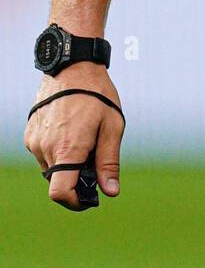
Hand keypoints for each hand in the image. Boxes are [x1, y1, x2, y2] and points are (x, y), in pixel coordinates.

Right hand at [24, 62, 124, 208]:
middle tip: (94, 157)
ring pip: (51, 167)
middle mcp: (46, 147)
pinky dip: (57, 150)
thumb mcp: (112, 127)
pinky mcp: (30, 133)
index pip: (60, 193)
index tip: (88, 198)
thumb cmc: (97, 94)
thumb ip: (108, 162)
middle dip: (76, 178)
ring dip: (67, 162)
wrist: (72, 65)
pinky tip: (70, 130)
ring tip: (83, 137)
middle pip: (58, 181)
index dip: (75, 202)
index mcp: (68, 149)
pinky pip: (44, 152)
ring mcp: (34, 140)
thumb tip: (110, 192)